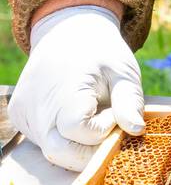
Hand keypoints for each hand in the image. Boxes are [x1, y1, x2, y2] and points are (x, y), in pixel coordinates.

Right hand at [9, 5, 143, 171]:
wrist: (67, 32)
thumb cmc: (101, 54)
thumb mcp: (124, 72)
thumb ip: (130, 102)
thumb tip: (136, 130)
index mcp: (64, 89)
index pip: (79, 130)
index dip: (103, 129)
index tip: (113, 112)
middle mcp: (37, 105)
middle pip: (62, 152)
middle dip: (91, 150)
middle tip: (107, 124)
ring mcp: (24, 113)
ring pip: (53, 150)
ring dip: (78, 144)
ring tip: (91, 116)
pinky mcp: (20, 117)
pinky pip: (43, 141)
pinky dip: (63, 137)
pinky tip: (73, 115)